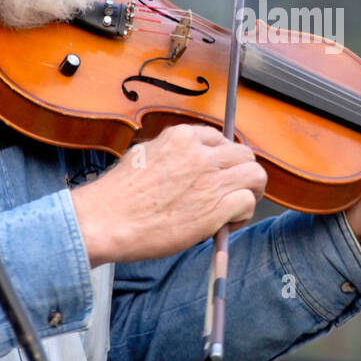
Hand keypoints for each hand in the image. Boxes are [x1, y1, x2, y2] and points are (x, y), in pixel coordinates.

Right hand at [71, 124, 267, 265]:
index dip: (223, 159)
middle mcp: (200, 154)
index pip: (221, 140)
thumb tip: (190, 162)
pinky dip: (242, 214)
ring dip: (250, 192)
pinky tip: (227, 223)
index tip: (217, 173)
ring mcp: (210, 180)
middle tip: (232, 191)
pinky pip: (247, 202)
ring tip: (236, 207)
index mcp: (182, 137)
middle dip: (242, 173)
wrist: (105, 221)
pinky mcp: (215, 209)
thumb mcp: (145, 154)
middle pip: (244, 155)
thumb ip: (172, 153)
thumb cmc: (118, 195)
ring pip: (255, 175)